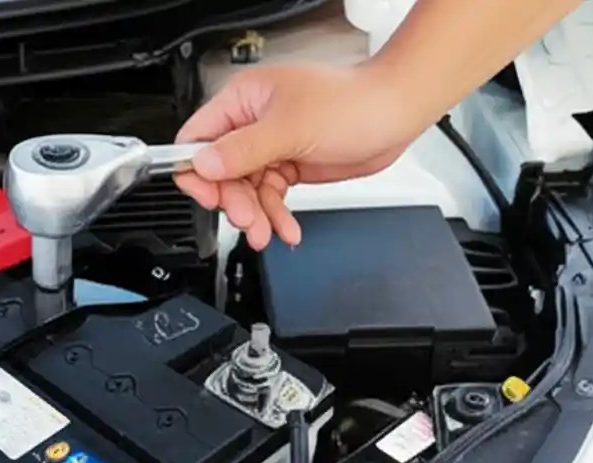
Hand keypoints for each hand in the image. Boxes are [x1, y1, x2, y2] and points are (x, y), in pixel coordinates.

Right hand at [175, 64, 414, 249]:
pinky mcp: (289, 164)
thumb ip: (243, 150)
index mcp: (243, 100)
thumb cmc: (352, 103)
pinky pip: (270, 196)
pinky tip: (286, 229)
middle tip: (248, 220)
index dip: (197, 170)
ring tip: (267, 233)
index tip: (209, 196)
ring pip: (246, 189)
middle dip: (235, 200)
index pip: (198, 138)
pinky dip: (276, 216)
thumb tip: (203, 165)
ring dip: (256, 215)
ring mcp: (271, 145)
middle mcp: (252, 122)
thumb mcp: (291, 128)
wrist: (395, 114)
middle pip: (221, 172)